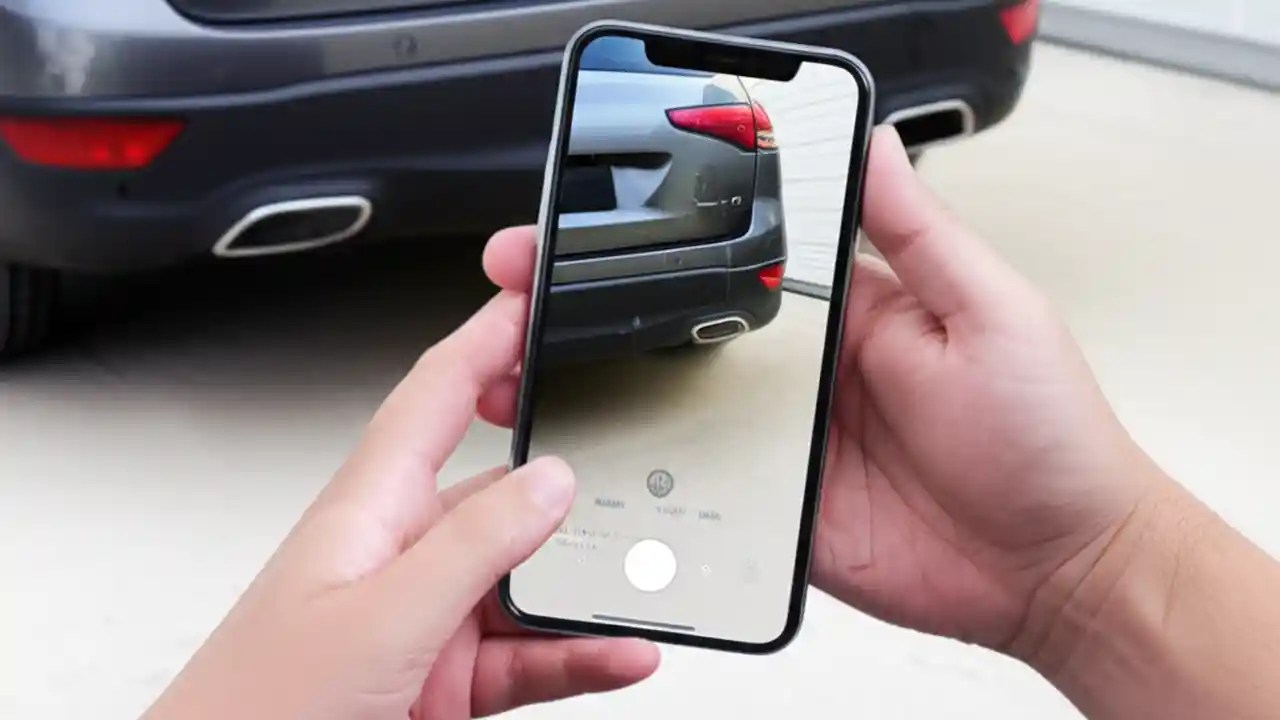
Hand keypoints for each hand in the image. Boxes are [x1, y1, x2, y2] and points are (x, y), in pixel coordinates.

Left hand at [146, 293, 658, 719]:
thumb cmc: (260, 706)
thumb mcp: (381, 618)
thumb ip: (472, 548)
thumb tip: (552, 482)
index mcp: (372, 508)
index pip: (439, 395)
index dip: (488, 336)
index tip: (538, 293)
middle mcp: (404, 552)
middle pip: (502, 490)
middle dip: (568, 481)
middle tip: (633, 459)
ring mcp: (427, 615)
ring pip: (527, 580)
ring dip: (582, 588)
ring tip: (638, 588)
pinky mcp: (447, 675)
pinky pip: (530, 652)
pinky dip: (578, 652)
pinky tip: (617, 650)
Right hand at [479, 127, 1162, 655]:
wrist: (1058, 568)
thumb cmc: (1048, 438)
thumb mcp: (990, 310)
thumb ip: (919, 232)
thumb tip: (874, 144)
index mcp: (847, 313)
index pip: (737, 259)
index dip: (664, 239)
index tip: (595, 222)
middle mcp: (804, 376)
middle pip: (683, 333)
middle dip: (598, 310)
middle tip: (525, 294)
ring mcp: (784, 448)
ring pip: (673, 410)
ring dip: (605, 392)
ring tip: (531, 374)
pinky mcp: (777, 514)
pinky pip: (697, 492)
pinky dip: (647, 482)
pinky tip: (597, 463)